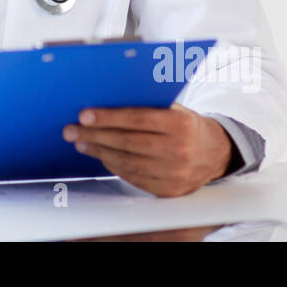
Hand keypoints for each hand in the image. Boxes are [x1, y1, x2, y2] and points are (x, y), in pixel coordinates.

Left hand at [62, 103, 232, 197]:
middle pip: (127, 142)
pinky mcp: (168, 189)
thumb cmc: (186, 125)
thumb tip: (106, 98)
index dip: (108, 117)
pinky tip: (100, 155)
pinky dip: (113, 165)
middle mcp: (179, 150)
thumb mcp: (174, 109)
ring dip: (99, 151)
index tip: (84, 115)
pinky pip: (133, 177)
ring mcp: (174, 173)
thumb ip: (147, 104)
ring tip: (81, 141)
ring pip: (127, 162)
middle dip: (95, 135)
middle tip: (72, 130)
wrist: (214, 153)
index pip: (137, 119)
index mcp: (180, 124)